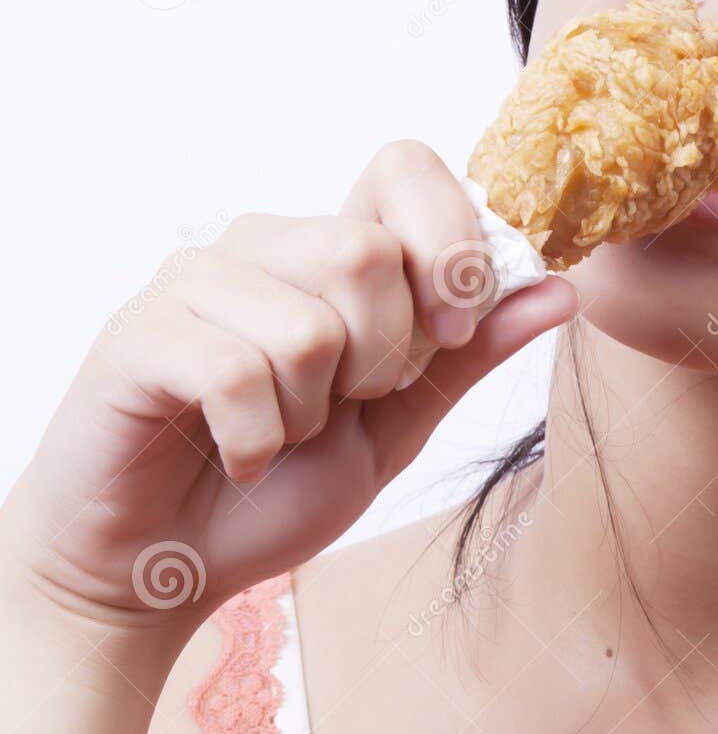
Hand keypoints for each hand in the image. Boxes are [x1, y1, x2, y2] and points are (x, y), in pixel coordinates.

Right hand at [1, 140, 575, 635]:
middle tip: (341, 405)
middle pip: (368, 250)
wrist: (164, 567)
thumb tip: (561, 289)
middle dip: (383, 357)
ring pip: (310, 321)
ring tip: (277, 434)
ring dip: (312, 412)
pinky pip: (237, 372)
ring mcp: (193, 282)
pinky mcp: (138, 334)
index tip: (451, 332)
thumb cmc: (276, 488)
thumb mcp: (398, 424)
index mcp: (329, 249)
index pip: (405, 166)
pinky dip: (254, 442)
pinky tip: (235, 456)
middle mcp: (261, 244)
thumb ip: (469, 354)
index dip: (449, 243)